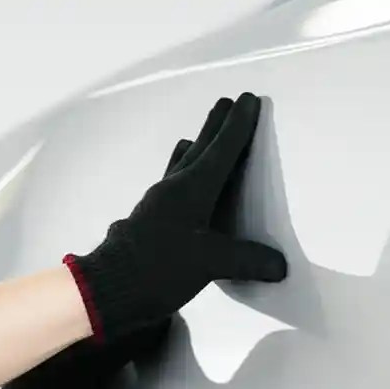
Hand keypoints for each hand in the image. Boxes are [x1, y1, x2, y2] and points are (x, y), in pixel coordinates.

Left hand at [65, 93, 287, 339]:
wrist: (109, 289)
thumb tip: (280, 265)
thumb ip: (247, 260)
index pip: (221, 150)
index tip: (248, 99)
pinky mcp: (148, 221)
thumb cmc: (160, 267)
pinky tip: (178, 188)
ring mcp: (157, 204)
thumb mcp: (211, 264)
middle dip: (215, 126)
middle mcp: (173, 189)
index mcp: (192, 189)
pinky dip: (181, 176)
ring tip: (198, 138)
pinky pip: (170, 187)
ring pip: (180, 165)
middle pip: (199, 149)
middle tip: (226, 102)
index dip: (238, 126)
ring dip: (195, 149)